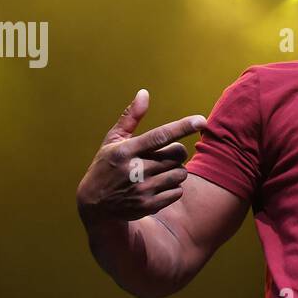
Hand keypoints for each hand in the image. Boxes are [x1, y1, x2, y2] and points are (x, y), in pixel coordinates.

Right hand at [76, 89, 207, 224]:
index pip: (160, 136)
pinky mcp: (149, 205)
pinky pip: (178, 192)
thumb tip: (144, 93)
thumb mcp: (113, 140)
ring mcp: (142, 189)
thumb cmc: (108, 166)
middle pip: (177, 155)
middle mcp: (135, 170)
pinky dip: (173, 188)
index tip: (201, 120)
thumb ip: (131, 117)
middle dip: (176, 153)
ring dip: (175, 171)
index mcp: (126, 150)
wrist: (96, 205)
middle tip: (164, 156)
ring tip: (159, 172)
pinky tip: (158, 187)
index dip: (182, 127)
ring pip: (180, 174)